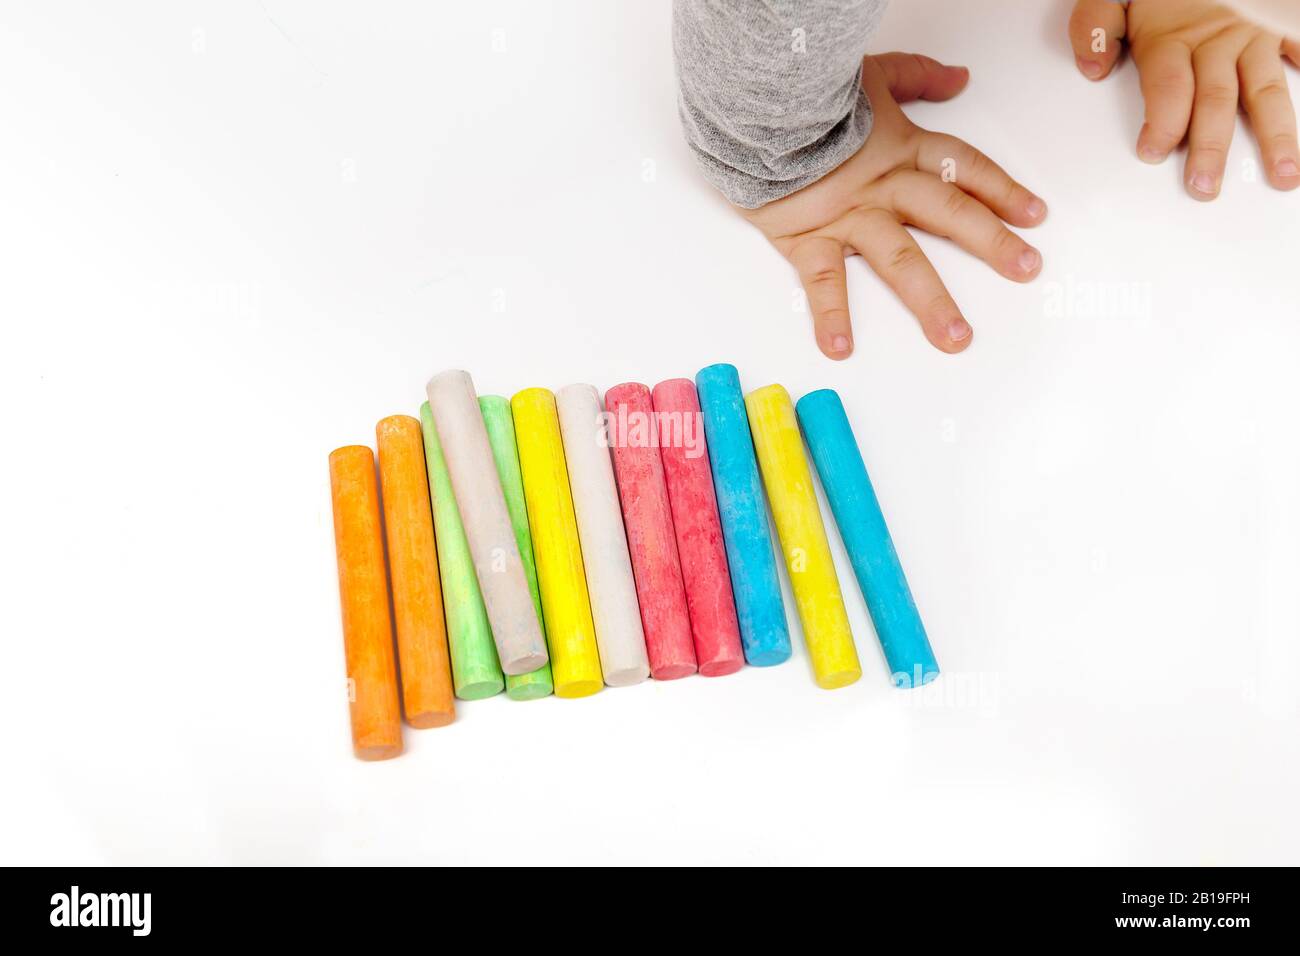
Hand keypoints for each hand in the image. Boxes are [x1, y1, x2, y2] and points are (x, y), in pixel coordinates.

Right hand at [742, 53, 1045, 358]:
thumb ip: (916, 76)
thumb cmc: (806, 91)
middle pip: (948, 212)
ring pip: (899, 258)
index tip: (1034, 216)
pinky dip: (830, 316)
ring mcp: (848, 215)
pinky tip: (840, 348)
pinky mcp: (807, 237)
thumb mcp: (870, 73)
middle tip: (1026, 270)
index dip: (1002, 190)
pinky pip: (823, 282)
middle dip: (992, 242)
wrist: (753, 106)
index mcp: (901, 148)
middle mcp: (884, 185)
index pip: (964, 168)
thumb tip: (956, 77)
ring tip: (955, 336)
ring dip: (930, 299)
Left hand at [1069, 0, 1299, 197]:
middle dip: (1212, 148)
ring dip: (1276, 136)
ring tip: (1283, 175)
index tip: (1153, 153)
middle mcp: (1216, 41)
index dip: (1163, 122)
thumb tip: (1093, 67)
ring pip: (1266, 91)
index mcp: (1172, 37)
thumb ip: (1095, 25)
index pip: (1169, 88)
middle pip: (1215, 100)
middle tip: (1206, 187)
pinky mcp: (1275, 25)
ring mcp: (1252, 35)